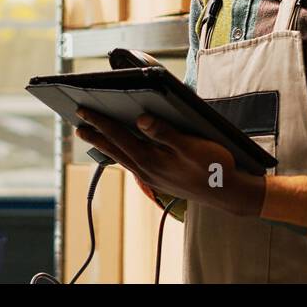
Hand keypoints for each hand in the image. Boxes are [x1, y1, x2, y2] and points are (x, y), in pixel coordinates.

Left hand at [75, 108, 265, 217]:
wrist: (227, 194)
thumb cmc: (214, 167)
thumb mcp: (192, 146)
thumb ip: (166, 133)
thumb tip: (141, 119)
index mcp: (151, 159)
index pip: (119, 136)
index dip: (101, 122)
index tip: (83, 111)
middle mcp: (146, 170)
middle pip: (115, 148)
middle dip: (96, 134)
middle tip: (78, 123)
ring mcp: (151, 176)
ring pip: (122, 157)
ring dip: (106, 144)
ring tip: (92, 135)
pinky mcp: (159, 179)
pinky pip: (133, 163)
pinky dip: (121, 153)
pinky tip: (121, 150)